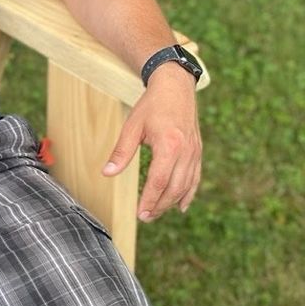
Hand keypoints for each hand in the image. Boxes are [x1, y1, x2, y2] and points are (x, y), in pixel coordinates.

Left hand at [102, 66, 201, 220]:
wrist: (176, 88)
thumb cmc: (151, 106)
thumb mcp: (132, 126)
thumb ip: (121, 152)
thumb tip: (106, 173)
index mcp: (169, 146)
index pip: (159, 181)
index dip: (149, 200)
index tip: (139, 213)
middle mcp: (186, 152)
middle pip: (174, 188)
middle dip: (159, 205)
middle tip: (145, 217)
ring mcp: (195, 153)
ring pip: (186, 186)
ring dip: (172, 202)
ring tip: (156, 212)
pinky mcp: (198, 152)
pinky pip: (195, 178)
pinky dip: (189, 194)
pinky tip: (181, 206)